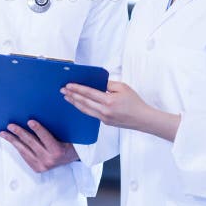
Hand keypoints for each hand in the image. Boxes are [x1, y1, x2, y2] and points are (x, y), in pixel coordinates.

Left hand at [0, 120, 78, 172]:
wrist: (69, 158)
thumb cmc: (67, 142)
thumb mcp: (64, 135)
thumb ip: (54, 129)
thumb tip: (38, 117)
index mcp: (58, 151)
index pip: (46, 138)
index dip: (38, 129)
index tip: (30, 121)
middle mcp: (49, 160)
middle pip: (31, 143)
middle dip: (20, 133)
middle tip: (11, 125)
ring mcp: (42, 165)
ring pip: (24, 150)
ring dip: (13, 140)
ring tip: (4, 133)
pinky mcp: (36, 168)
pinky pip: (24, 155)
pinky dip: (18, 147)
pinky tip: (11, 140)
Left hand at [62, 81, 179, 140]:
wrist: (143, 119)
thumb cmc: (134, 102)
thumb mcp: (122, 87)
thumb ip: (108, 84)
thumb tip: (96, 83)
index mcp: (108, 101)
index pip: (88, 93)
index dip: (77, 89)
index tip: (68, 85)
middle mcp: (104, 111)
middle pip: (83, 102)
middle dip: (72, 95)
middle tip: (62, 90)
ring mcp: (104, 118)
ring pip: (85, 110)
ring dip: (75, 103)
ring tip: (67, 97)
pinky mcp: (105, 122)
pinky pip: (91, 114)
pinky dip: (83, 108)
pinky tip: (79, 104)